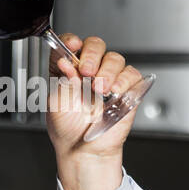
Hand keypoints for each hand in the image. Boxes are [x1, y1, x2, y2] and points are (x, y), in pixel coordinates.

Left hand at [46, 33, 141, 159]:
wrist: (83, 148)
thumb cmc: (66, 127)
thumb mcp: (57, 103)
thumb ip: (62, 81)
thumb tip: (66, 62)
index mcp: (67, 70)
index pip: (69, 44)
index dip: (71, 41)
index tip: (72, 45)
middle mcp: (88, 70)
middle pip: (95, 45)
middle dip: (92, 54)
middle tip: (86, 71)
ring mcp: (108, 78)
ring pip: (114, 58)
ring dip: (107, 72)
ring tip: (99, 90)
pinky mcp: (127, 88)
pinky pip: (131, 74)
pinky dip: (124, 81)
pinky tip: (114, 93)